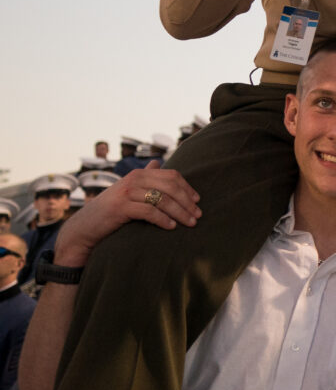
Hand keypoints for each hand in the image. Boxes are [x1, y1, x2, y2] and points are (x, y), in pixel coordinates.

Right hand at [54, 160, 200, 266]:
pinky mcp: (120, 207)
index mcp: (139, 174)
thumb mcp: (128, 191)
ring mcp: (126, 192)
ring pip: (162, 199)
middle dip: (187, 201)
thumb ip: (144, 177)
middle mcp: (133, 179)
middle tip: (198, 215)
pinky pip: (149, 212)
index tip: (198, 201)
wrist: (84, 228)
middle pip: (170, 187)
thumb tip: (158, 162)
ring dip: (180, 212)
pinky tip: (171, 227)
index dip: (187, 188)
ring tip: (190, 223)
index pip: (171, 176)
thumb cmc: (110, 210)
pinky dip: (163, 219)